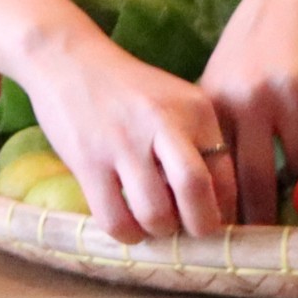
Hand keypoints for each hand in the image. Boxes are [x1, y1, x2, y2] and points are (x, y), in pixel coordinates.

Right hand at [16, 27, 235, 244]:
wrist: (72, 60)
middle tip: (193, 237)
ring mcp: (125, 143)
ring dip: (159, 232)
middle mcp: (165, 124)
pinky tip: (128, 225)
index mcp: (195, 109)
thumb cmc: (130, 90)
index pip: (225, 172)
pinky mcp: (89, 161)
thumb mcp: (175, 103)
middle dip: (201, 227)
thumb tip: (217, 204)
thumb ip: (196, 143)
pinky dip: (127, 234)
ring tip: (156, 226)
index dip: (225, 209)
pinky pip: (115, 219)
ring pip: (155, 213)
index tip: (217, 224)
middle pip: (196, 190)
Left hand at [200, 0, 297, 222]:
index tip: (232, 242)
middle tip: (270, 248)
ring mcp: (289, 93)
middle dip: (263, 220)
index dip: (225, 212)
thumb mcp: (221, 77)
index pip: (217, 173)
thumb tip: (210, 188)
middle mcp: (249, 101)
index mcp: (216, 103)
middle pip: (256, 181)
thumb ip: (217, 127)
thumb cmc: (254, 41)